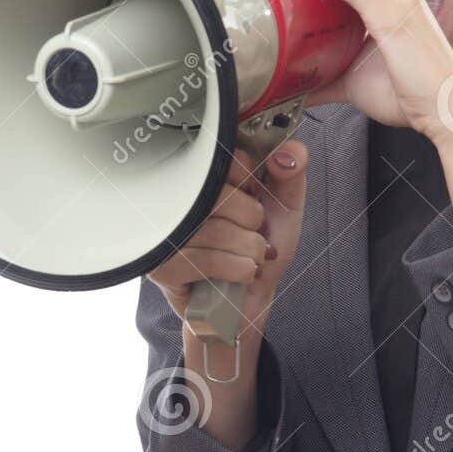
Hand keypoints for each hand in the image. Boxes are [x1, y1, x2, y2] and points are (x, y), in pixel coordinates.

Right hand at [146, 141, 308, 338]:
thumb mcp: (284, 207)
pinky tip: (240, 273)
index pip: (224, 159)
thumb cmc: (261, 248)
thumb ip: (291, 173)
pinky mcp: (161, 265)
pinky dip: (237, 269)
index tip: (254, 195)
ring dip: (249, 249)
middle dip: (252, 220)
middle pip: (219, 195)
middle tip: (253, 232)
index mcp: (205, 176)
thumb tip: (290, 151)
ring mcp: (166, 232)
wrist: (248, 300)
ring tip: (250, 256)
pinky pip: (206, 260)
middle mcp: (177, 199)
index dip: (249, 181)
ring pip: (216, 231)